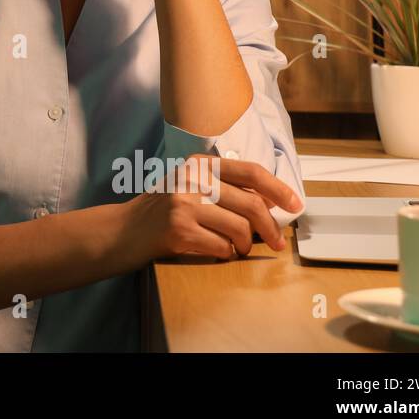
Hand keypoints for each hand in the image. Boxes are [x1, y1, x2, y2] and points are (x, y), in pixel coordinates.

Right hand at [120, 155, 302, 262]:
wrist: (122, 231)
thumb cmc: (161, 212)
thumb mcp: (189, 186)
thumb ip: (223, 187)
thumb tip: (270, 201)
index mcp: (198, 163)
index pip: (251, 171)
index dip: (278, 189)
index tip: (296, 204)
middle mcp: (192, 178)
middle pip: (251, 203)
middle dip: (271, 228)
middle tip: (277, 243)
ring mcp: (184, 203)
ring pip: (240, 228)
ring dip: (245, 245)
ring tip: (237, 248)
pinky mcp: (179, 229)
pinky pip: (222, 247)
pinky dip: (226, 255)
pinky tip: (215, 252)